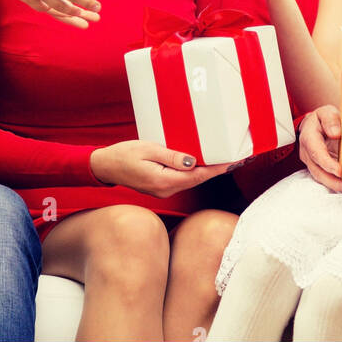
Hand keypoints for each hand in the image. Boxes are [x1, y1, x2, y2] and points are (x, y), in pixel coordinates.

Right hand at [89, 141, 229, 197]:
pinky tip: (201, 163)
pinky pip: (182, 180)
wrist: (105, 166)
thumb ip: (171, 156)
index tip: (233, 162)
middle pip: (197, 180)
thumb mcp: (148, 149)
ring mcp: (163, 191)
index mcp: (163, 181)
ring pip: (190, 181)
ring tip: (222, 159)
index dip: (217, 169)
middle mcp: (165, 190)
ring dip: (206, 171)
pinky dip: (193, 172)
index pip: (197, 175)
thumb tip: (193, 161)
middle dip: (216, 170)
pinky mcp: (160, 187)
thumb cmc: (123, 154)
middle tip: (235, 158)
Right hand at [297, 104, 341, 192]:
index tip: (339, 171)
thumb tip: (335, 133)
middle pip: (317, 170)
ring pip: (320, 177)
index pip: (316, 153)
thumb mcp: (326, 112)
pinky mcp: (317, 167)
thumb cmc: (321, 119)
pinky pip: (325, 177)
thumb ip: (330, 119)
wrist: (315, 124)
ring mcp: (311, 162)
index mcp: (308, 137)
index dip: (327, 163)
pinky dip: (335, 183)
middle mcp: (307, 152)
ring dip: (334, 185)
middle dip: (332, 180)